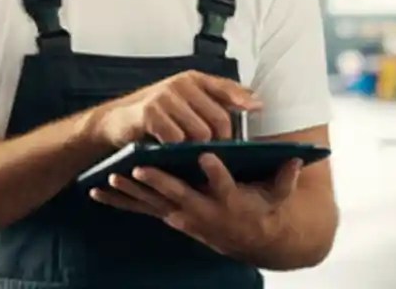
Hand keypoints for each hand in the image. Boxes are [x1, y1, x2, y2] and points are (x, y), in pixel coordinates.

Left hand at [90, 153, 302, 260]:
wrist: (250, 240)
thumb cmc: (263, 208)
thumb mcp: (279, 194)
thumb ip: (286, 178)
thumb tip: (299, 160)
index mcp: (230, 200)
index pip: (224, 184)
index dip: (216, 171)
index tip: (208, 155)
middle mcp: (203, 210)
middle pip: (179, 195)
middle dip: (159, 181)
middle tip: (141, 167)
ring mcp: (183, 216)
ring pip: (154, 203)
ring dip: (132, 191)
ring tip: (111, 178)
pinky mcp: (170, 217)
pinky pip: (140, 209)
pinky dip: (118, 201)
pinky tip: (96, 192)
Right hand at [98, 71, 262, 146]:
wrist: (115, 121)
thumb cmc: (156, 114)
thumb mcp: (185, 100)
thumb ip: (216, 99)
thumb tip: (255, 102)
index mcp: (193, 79)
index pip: (226, 89)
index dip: (242, 100)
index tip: (258, 109)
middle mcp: (181, 84)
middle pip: (219, 119)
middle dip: (220, 140)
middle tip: (213, 153)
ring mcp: (166, 97)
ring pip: (200, 132)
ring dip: (196, 148)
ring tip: (188, 153)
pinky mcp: (151, 112)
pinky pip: (177, 139)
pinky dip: (175, 149)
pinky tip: (169, 150)